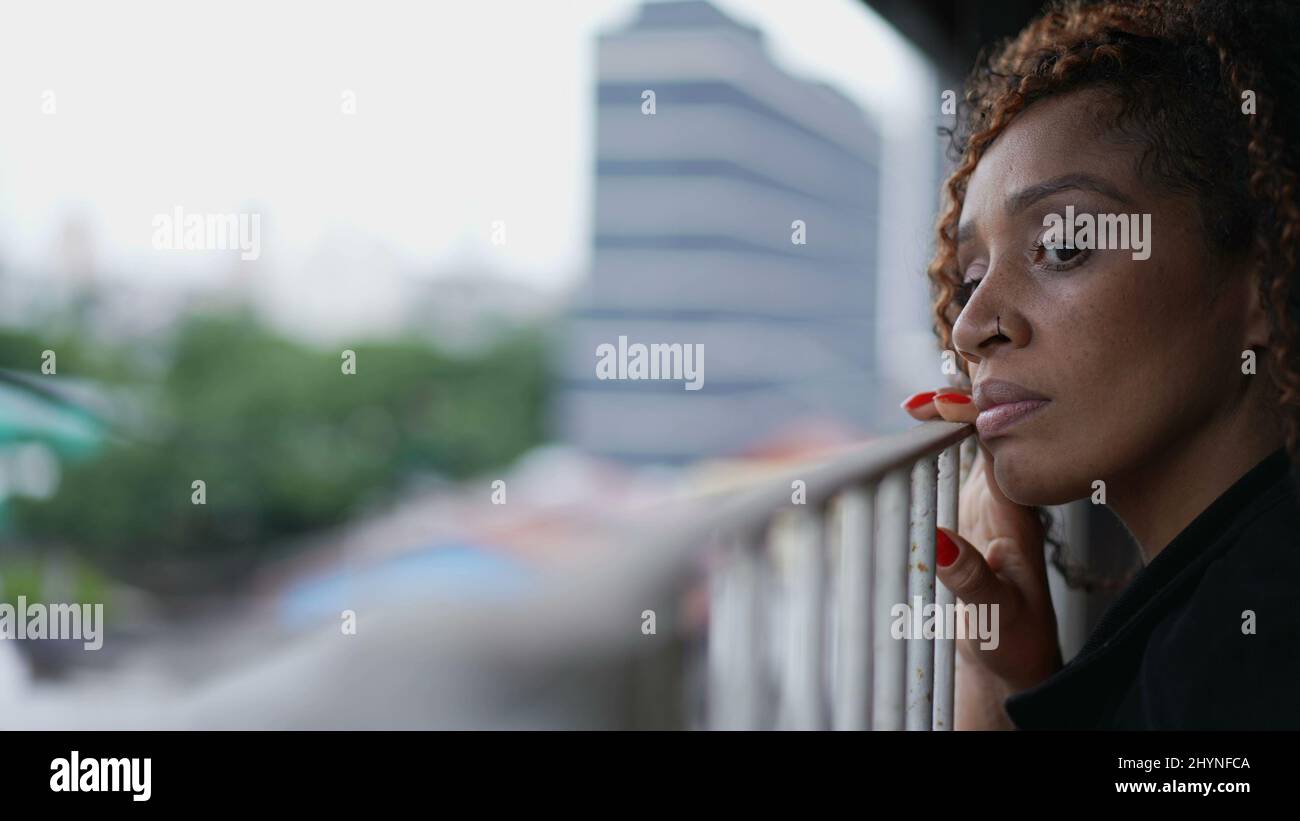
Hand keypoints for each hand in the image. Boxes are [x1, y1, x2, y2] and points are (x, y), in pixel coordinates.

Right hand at [901, 388, 1062, 722]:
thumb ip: (970, 579)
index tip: (939, 406)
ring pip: (971, 445)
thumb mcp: (996, 617)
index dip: (976, 417)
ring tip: (915, 407)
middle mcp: (1005, 500)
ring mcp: (985, 504)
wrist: (1016, 662)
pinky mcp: (966, 514)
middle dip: (957, 406)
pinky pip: (954, 466)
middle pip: (988, 433)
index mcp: (1018, 515)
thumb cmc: (1016, 645)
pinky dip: (936, 444)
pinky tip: (919, 432)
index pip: (1003, 446)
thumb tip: (939, 539)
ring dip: (946, 422)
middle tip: (915, 404)